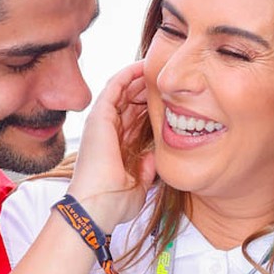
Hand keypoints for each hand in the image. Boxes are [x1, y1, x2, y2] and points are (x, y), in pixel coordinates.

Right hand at [68, 62, 156, 229]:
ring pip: (124, 89)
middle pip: (132, 100)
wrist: (97, 209)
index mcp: (119, 145)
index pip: (138, 117)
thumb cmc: (115, 204)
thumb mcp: (139, 183)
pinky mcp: (99, 116)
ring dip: (142, 77)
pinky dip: (129, 74)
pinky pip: (115, 86)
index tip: (175, 96)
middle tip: (172, 76)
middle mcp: (109, 131)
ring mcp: (102, 122)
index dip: (156, 104)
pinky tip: (145, 65)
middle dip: (151, 87)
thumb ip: (147, 168)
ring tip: (160, 65)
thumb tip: (155, 155)